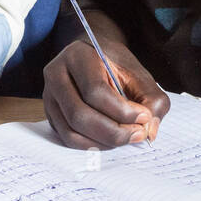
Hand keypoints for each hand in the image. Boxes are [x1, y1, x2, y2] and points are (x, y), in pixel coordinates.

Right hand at [43, 39, 170, 148]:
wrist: (94, 55)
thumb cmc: (116, 64)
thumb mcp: (138, 73)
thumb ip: (151, 100)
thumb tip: (148, 132)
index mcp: (78, 56)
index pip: (95, 91)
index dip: (122, 111)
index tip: (145, 117)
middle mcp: (56, 74)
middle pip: (79, 115)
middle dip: (113, 132)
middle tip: (137, 134)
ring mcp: (49, 95)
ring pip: (71, 131)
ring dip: (102, 142)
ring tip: (126, 138)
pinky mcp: (50, 113)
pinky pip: (66, 137)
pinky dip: (91, 145)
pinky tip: (110, 140)